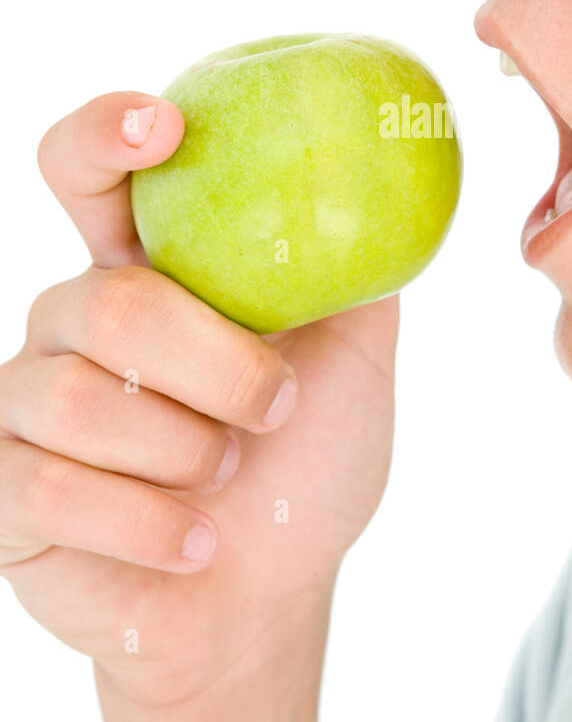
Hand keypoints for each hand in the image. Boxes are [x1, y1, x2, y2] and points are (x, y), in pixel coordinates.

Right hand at [0, 92, 396, 721]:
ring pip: (86, 402)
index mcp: (149, 270)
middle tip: (274, 410)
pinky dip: (150, 525)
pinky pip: (51, 488)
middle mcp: (73, 320)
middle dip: (217, 367)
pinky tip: (195, 543)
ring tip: (229, 478)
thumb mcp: (353, 358)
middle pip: (112, 304)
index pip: (87, 171)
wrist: (268, 596)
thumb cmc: (303, 467)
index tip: (161, 125)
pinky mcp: (4, 489)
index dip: (105, 134)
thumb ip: (353, 268)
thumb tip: (384, 183)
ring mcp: (29, 404)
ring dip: (189, 455)